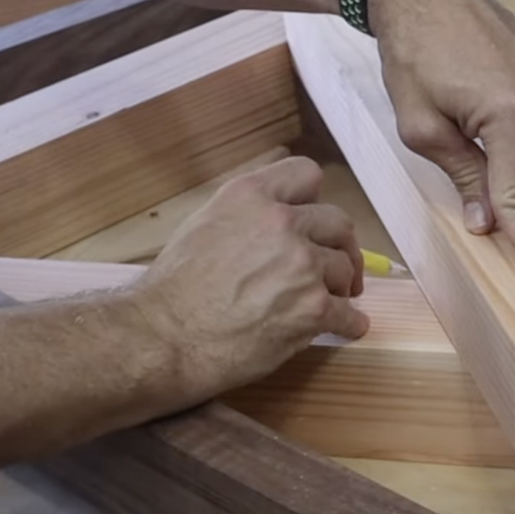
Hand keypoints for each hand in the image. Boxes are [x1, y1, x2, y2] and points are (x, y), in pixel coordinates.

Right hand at [129, 157, 368, 398]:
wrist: (165, 338)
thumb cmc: (174, 290)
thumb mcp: (204, 226)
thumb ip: (247, 215)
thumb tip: (277, 219)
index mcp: (250, 196)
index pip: (306, 175)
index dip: (314, 200)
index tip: (314, 221)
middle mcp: (281, 223)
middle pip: (338, 223)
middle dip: (339, 246)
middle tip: (337, 267)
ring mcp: (302, 265)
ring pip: (345, 269)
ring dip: (340, 288)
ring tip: (328, 302)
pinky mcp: (313, 308)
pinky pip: (349, 315)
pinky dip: (349, 325)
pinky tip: (343, 328)